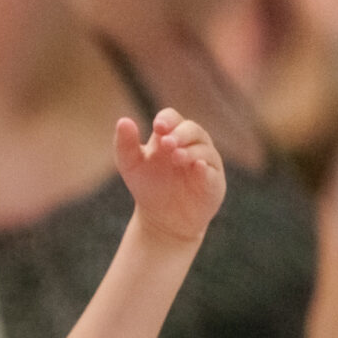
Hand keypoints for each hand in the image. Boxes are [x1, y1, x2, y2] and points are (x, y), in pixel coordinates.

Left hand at [113, 108, 225, 244]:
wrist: (162, 219)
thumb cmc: (148, 186)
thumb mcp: (130, 165)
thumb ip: (125, 144)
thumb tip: (123, 121)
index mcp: (170, 135)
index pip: (172, 118)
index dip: (167, 119)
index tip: (158, 127)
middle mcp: (191, 144)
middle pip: (192, 129)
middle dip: (180, 134)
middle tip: (167, 143)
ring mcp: (205, 160)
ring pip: (204, 148)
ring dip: (190, 150)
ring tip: (176, 156)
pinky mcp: (213, 180)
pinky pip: (212, 170)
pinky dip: (205, 167)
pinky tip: (198, 166)